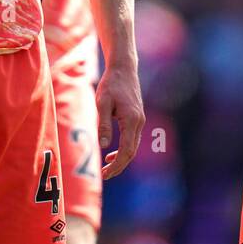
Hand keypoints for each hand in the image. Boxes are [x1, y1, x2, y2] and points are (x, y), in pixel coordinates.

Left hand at [96, 62, 143, 178]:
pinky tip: (112, 152)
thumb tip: (104, 146)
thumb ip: (104, 124)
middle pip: (132, 152)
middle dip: (119, 166)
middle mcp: (139, 122)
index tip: (105, 173)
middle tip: (104, 175)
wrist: (124, 68)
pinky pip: (132, 139)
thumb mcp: (102, 103)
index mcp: (131, 120)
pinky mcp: (137, 117)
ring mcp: (140, 120)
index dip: (116, 165)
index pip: (126, 150)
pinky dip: (124, 149)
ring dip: (121, 159)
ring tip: (106, 167)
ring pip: (133, 146)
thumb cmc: (111, 84)